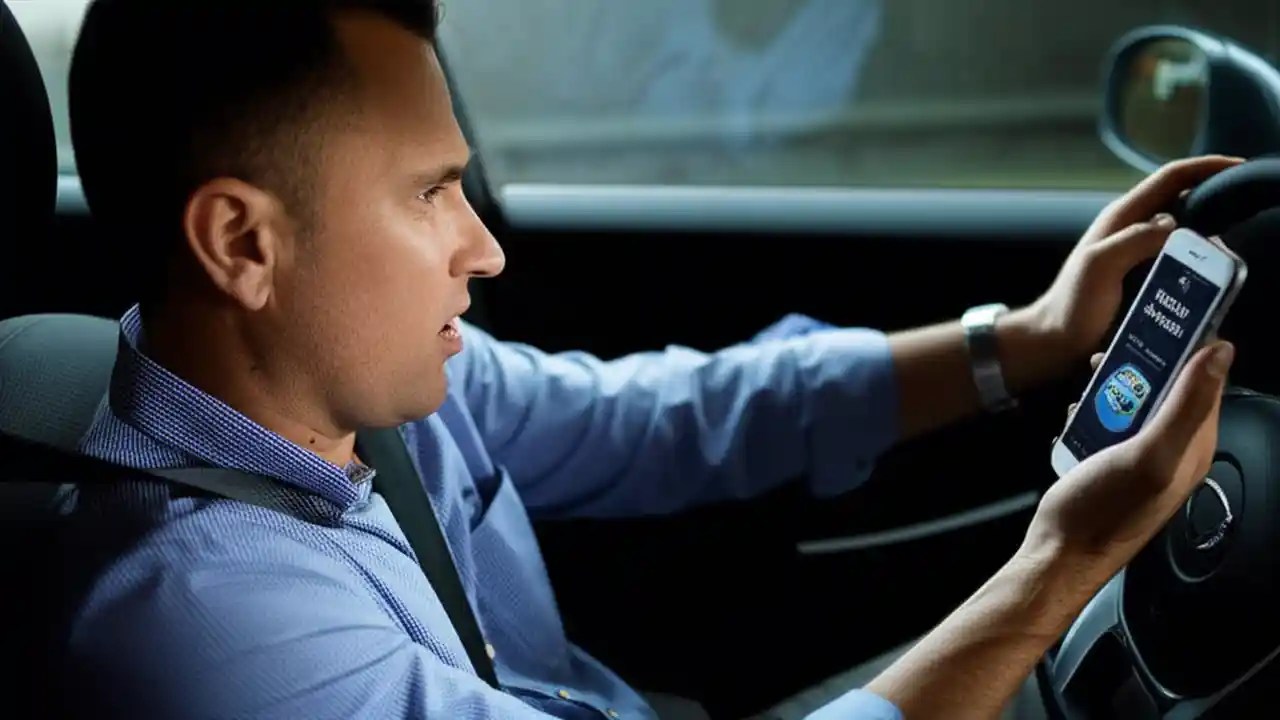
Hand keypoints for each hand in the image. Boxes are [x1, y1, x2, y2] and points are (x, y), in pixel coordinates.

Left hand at [1024, 156, 1243, 361]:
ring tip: (1230, 258)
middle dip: (1215, 204)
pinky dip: (1199, 264)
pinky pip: (1181, 261)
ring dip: (1210, 240)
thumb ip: (1132, 240)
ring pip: (1187, 233)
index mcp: (1122, 217)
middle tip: (1241, 222)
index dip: (1206, 167)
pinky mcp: (1146, 276)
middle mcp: (1134, 229)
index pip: (1170, 178)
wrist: (1057, 340)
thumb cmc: (1071, 305)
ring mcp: (1141, 253)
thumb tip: (1174, 223)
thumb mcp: (1099, 266)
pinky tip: (1212, 279)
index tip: (1239, 166)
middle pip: (1185, 202)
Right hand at [1025, 341, 1234, 572]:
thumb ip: (1186, 404)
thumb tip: (1220, 353)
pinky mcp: (1113, 466)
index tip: (1163, 326)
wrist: (1059, 554)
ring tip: (1088, 385)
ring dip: (1113, 390)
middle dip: (1142, 368)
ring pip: (1136, 406)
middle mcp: (1174, 452)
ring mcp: (1142, 461)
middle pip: (1169, 392)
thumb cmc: (1102, 511)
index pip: (1207, 384)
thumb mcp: (1149, 454)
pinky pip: (1111, 427)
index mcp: (1194, 447)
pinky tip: (1076, 417)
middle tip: (1110, 355)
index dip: (1190, 352)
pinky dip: (1095, 414)